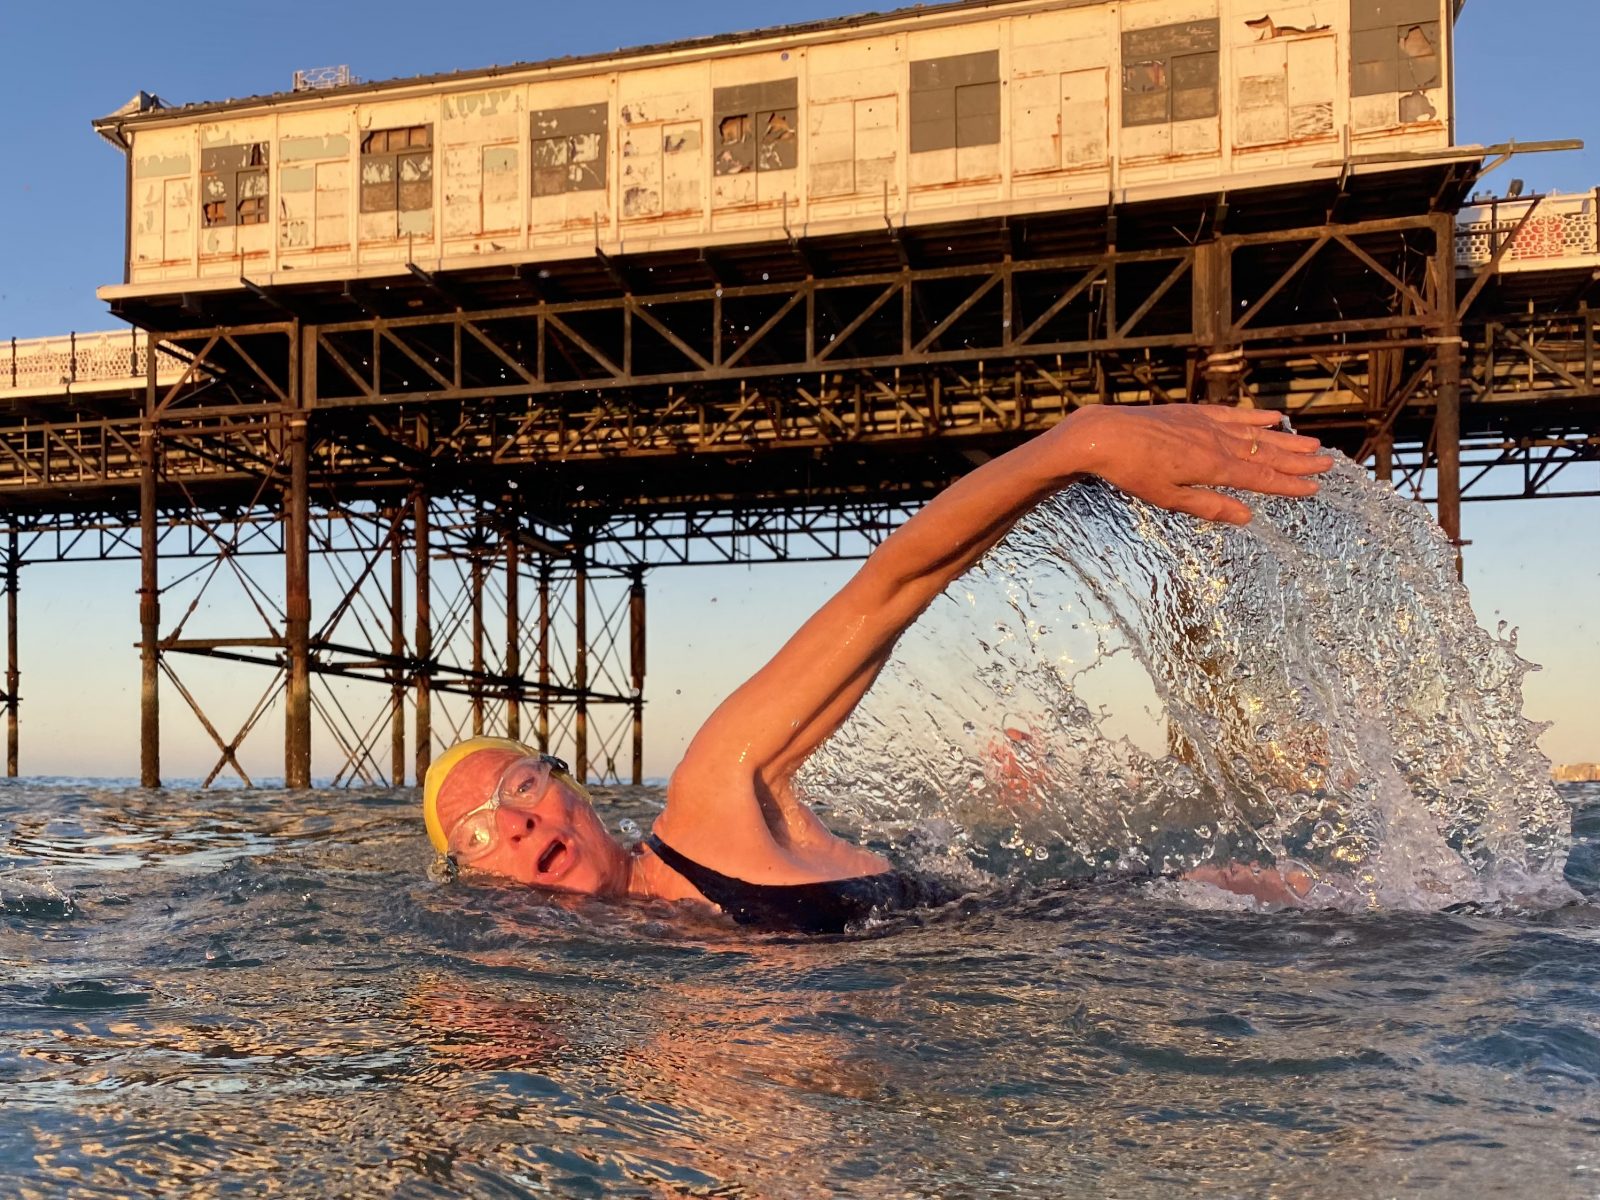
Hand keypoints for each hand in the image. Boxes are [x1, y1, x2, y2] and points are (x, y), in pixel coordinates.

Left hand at [1059, 404, 1332, 524]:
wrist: (1104, 433)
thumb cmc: (1131, 471)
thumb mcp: (1167, 497)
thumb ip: (1209, 506)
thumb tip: (1247, 517)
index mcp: (1213, 468)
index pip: (1261, 479)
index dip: (1290, 485)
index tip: (1315, 488)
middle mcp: (1216, 443)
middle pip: (1266, 454)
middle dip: (1298, 461)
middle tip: (1329, 463)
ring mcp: (1207, 424)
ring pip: (1255, 433)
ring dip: (1285, 439)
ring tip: (1312, 442)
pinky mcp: (1193, 412)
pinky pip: (1233, 414)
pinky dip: (1255, 416)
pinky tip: (1272, 417)